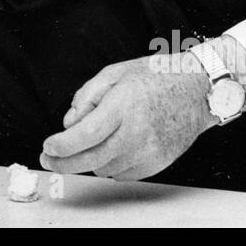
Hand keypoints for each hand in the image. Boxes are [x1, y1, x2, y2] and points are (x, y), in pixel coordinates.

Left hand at [39, 52, 213, 180]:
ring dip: (89, 159)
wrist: (197, 92)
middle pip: (91, 158)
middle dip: (63, 163)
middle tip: (48, 159)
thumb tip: (69, 122)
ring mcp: (149, 151)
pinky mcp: (157, 163)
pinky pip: (121, 173)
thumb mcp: (115, 73)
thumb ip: (87, 96)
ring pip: (104, 167)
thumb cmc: (158, 77)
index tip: (48, 147)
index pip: (86, 134)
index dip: (62, 145)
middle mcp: (138, 131)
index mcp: (125, 104)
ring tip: (91, 141)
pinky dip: (109, 164)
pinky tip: (112, 146)